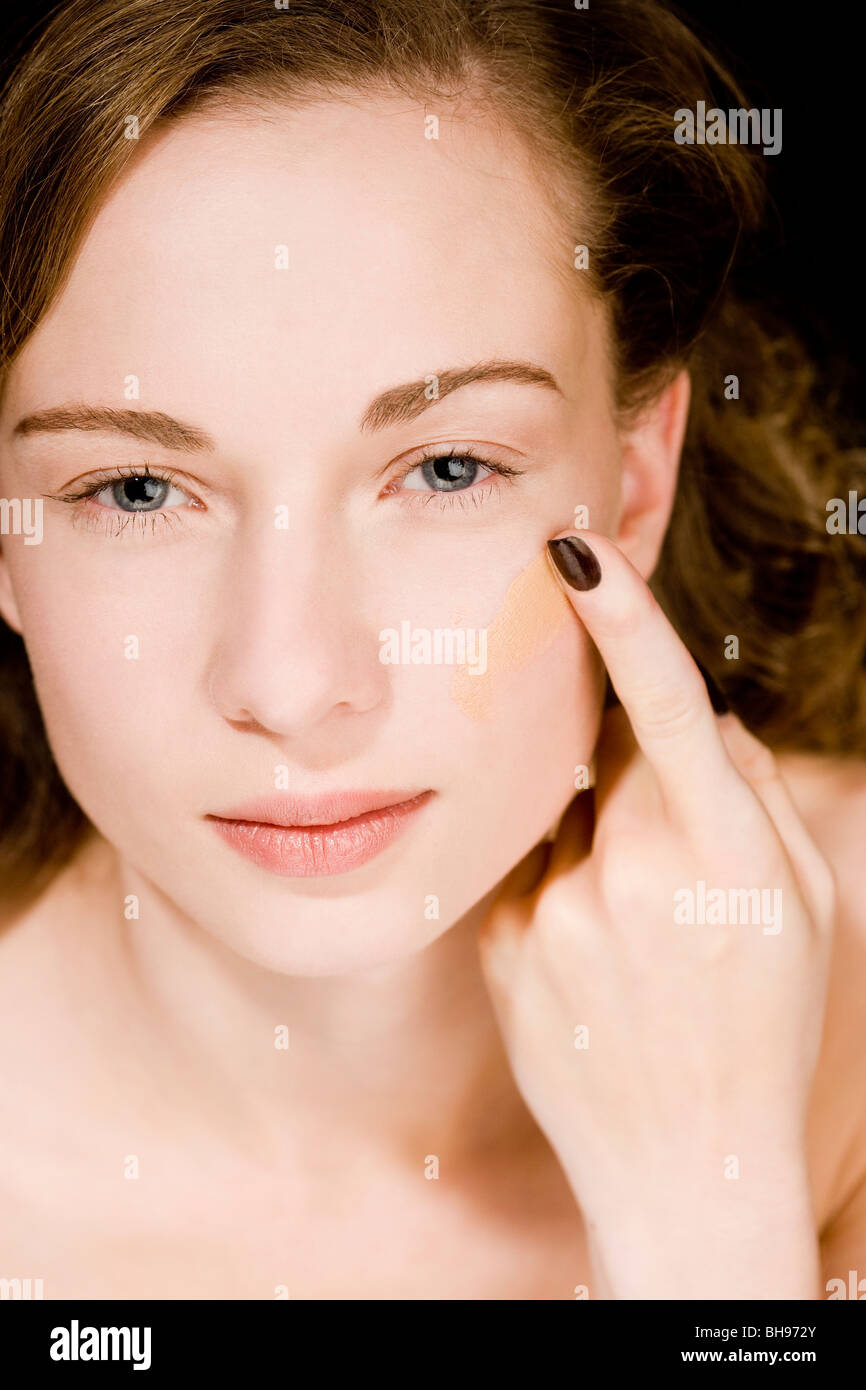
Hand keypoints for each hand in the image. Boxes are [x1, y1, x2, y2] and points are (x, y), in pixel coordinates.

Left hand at [478, 531, 834, 1298]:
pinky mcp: (500, 945)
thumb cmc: (761, 1034)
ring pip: (568, 817)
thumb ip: (755, 799)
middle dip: (635, 775)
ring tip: (636, 939)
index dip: (625, 620)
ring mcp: (555, 912)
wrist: (687, 1174)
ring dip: (599, 841)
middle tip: (672, 863)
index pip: (669, 707)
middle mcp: (631, 873)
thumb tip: (701, 724)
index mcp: (725, 857)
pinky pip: (529, 871)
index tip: (577, 551)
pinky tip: (594, 965)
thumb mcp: (801, 913)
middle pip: (611, 758)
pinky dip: (560, 889)